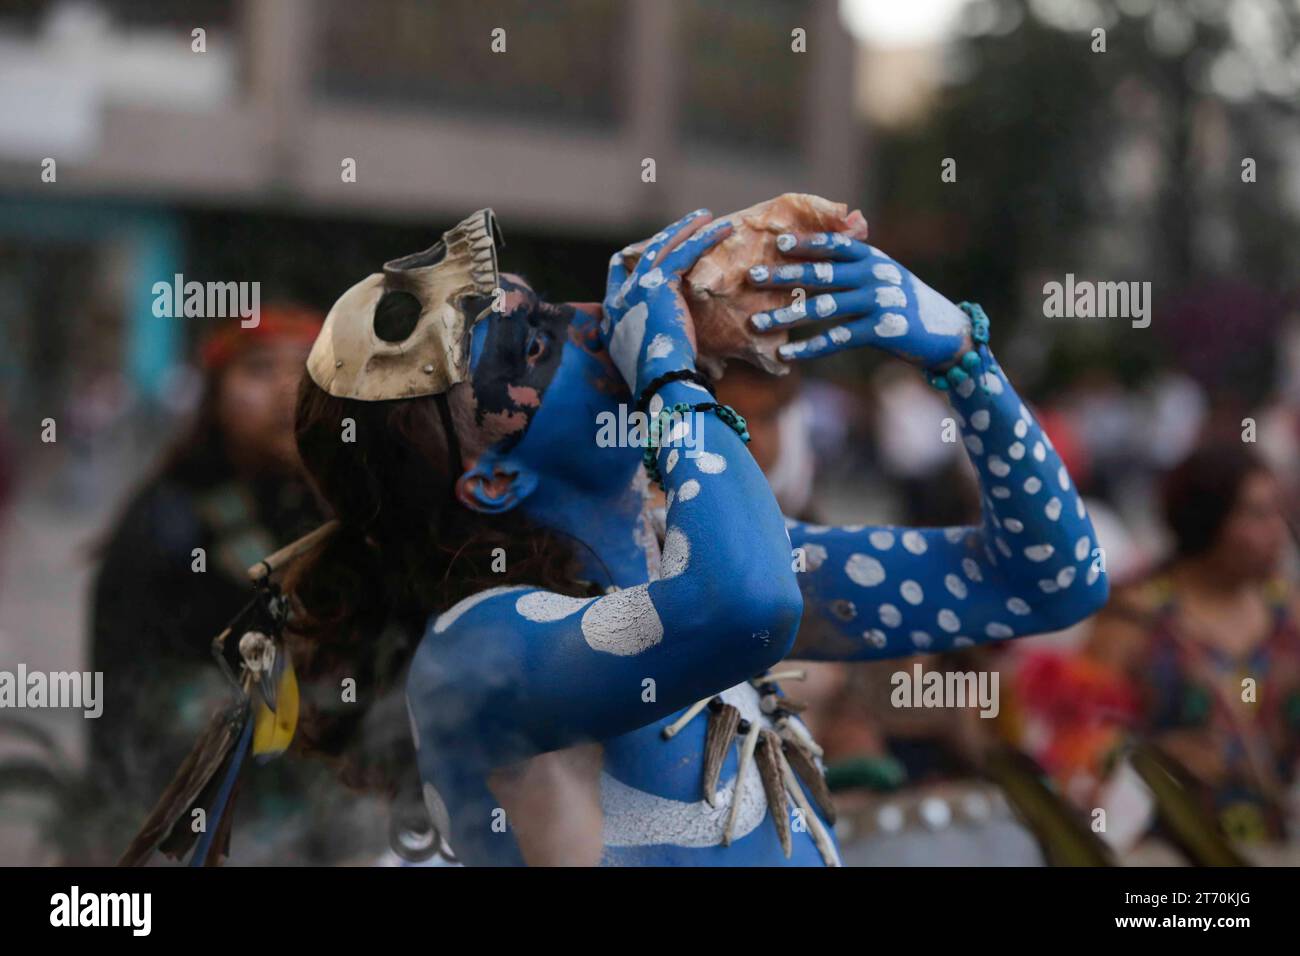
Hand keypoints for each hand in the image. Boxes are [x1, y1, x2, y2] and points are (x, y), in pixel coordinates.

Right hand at [602, 209, 730, 397]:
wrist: (658, 381)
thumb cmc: (660, 383)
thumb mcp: (649, 362)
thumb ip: (656, 349)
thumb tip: (680, 355)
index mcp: (611, 317)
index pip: (616, 278)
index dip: (633, 262)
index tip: (652, 254)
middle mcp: (618, 298)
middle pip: (641, 255)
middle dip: (665, 237)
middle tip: (687, 225)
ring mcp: (636, 288)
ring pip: (662, 247)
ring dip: (685, 229)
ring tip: (706, 217)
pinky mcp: (659, 284)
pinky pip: (684, 252)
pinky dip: (704, 238)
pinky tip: (723, 229)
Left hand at [745, 233, 971, 368]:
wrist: (947, 332)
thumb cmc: (907, 303)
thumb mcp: (885, 275)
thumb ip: (857, 265)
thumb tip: (819, 253)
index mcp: (873, 258)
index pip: (833, 245)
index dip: (804, 242)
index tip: (776, 242)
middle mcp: (874, 275)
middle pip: (820, 273)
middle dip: (782, 275)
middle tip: (751, 276)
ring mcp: (877, 302)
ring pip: (822, 307)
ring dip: (786, 315)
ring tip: (757, 323)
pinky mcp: (880, 330)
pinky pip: (836, 338)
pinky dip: (809, 347)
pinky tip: (787, 353)